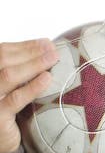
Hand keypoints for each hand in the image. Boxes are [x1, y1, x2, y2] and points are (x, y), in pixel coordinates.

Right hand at [0, 38, 59, 152]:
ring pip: (8, 75)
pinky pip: (15, 99)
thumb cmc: (6, 110)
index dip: (24, 45)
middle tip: (53, 49)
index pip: (1, 52)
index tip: (45, 42)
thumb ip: (18, 68)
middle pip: (4, 60)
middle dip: (31, 52)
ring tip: (53, 58)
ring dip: (33, 64)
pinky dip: (32, 87)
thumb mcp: (8, 87)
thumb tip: (45, 46)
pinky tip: (47, 78)